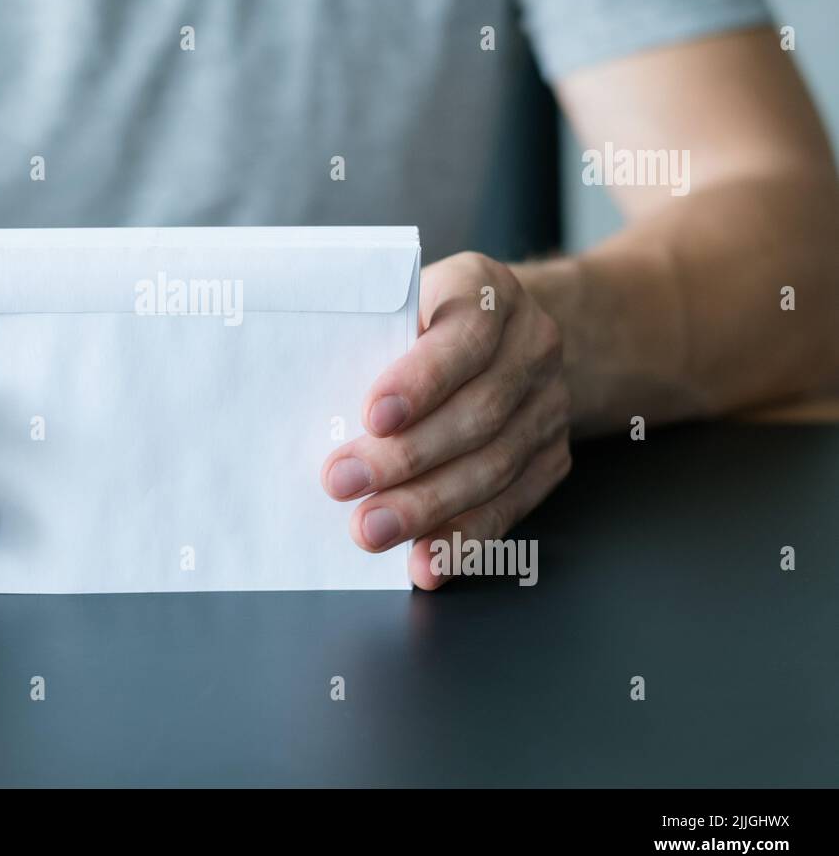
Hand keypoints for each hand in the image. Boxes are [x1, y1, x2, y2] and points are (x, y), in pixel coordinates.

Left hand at [321, 252, 570, 588]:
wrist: (503, 334)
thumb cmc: (421, 318)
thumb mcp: (397, 302)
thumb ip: (369, 334)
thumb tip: (305, 394)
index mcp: (487, 293)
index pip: (464, 337)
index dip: (420, 380)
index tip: (371, 416)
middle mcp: (532, 346)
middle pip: (477, 412)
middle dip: (405, 457)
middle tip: (343, 483)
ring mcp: (548, 405)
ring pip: (493, 466)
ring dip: (426, 507)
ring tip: (370, 530)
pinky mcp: (550, 457)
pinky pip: (511, 506)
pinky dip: (464, 539)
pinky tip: (425, 562)